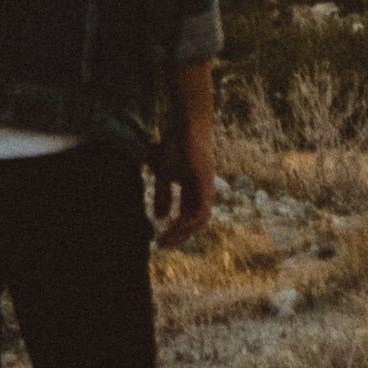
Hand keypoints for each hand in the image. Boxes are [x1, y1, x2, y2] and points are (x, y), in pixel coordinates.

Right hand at [153, 76, 215, 247]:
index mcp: (195, 190)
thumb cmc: (175, 144)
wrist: (186, 122)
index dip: (176, 229)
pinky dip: (188, 220)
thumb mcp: (164, 174)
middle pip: (196, 221)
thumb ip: (163, 194)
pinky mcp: (205, 182)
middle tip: (163, 244)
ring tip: (167, 239)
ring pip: (200, 218)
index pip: (189, 216)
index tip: (160, 239)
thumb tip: (160, 217)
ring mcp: (207, 187)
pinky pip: (200, 208)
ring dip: (183, 232)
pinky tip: (176, 225)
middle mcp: (204, 191)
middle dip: (180, 235)